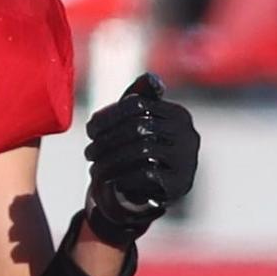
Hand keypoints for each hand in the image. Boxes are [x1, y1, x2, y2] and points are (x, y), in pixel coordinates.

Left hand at [85, 74, 197, 245]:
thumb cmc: (136, 154)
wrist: (144, 197)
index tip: (90, 130)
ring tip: (94, 167)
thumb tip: (149, 79)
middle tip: (88, 152)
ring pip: (142, 150)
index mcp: (177, 115)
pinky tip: (109, 181)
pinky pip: (147, 174)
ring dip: (110, 160)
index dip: (109, 116)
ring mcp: (187, 160)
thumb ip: (138, 100)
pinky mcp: (179, 184)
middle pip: (139, 127)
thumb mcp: (136, 125)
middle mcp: (188, 135)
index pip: (139, 105)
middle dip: (106, 140)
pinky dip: (122, 176)